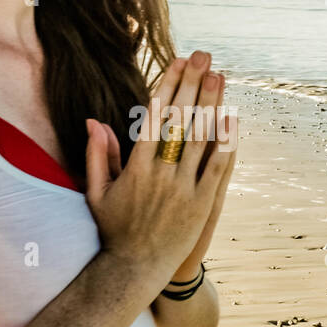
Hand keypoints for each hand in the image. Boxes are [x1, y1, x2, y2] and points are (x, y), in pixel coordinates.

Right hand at [84, 51, 237, 290]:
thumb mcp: (96, 192)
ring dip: (211, 105)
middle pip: (180, 121)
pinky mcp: (202, 205)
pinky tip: (232, 119)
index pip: (154, 117)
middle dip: (192, 85)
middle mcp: (161, 176)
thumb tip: (94, 121)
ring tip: (219, 76)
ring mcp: (184, 191)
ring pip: (201, 140)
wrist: (136, 270)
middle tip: (203, 57)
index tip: (177, 62)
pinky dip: (225, 143)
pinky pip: (217, 168)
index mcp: (135, 169)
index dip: (167, 86)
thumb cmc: (114, 229)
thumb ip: (97, 155)